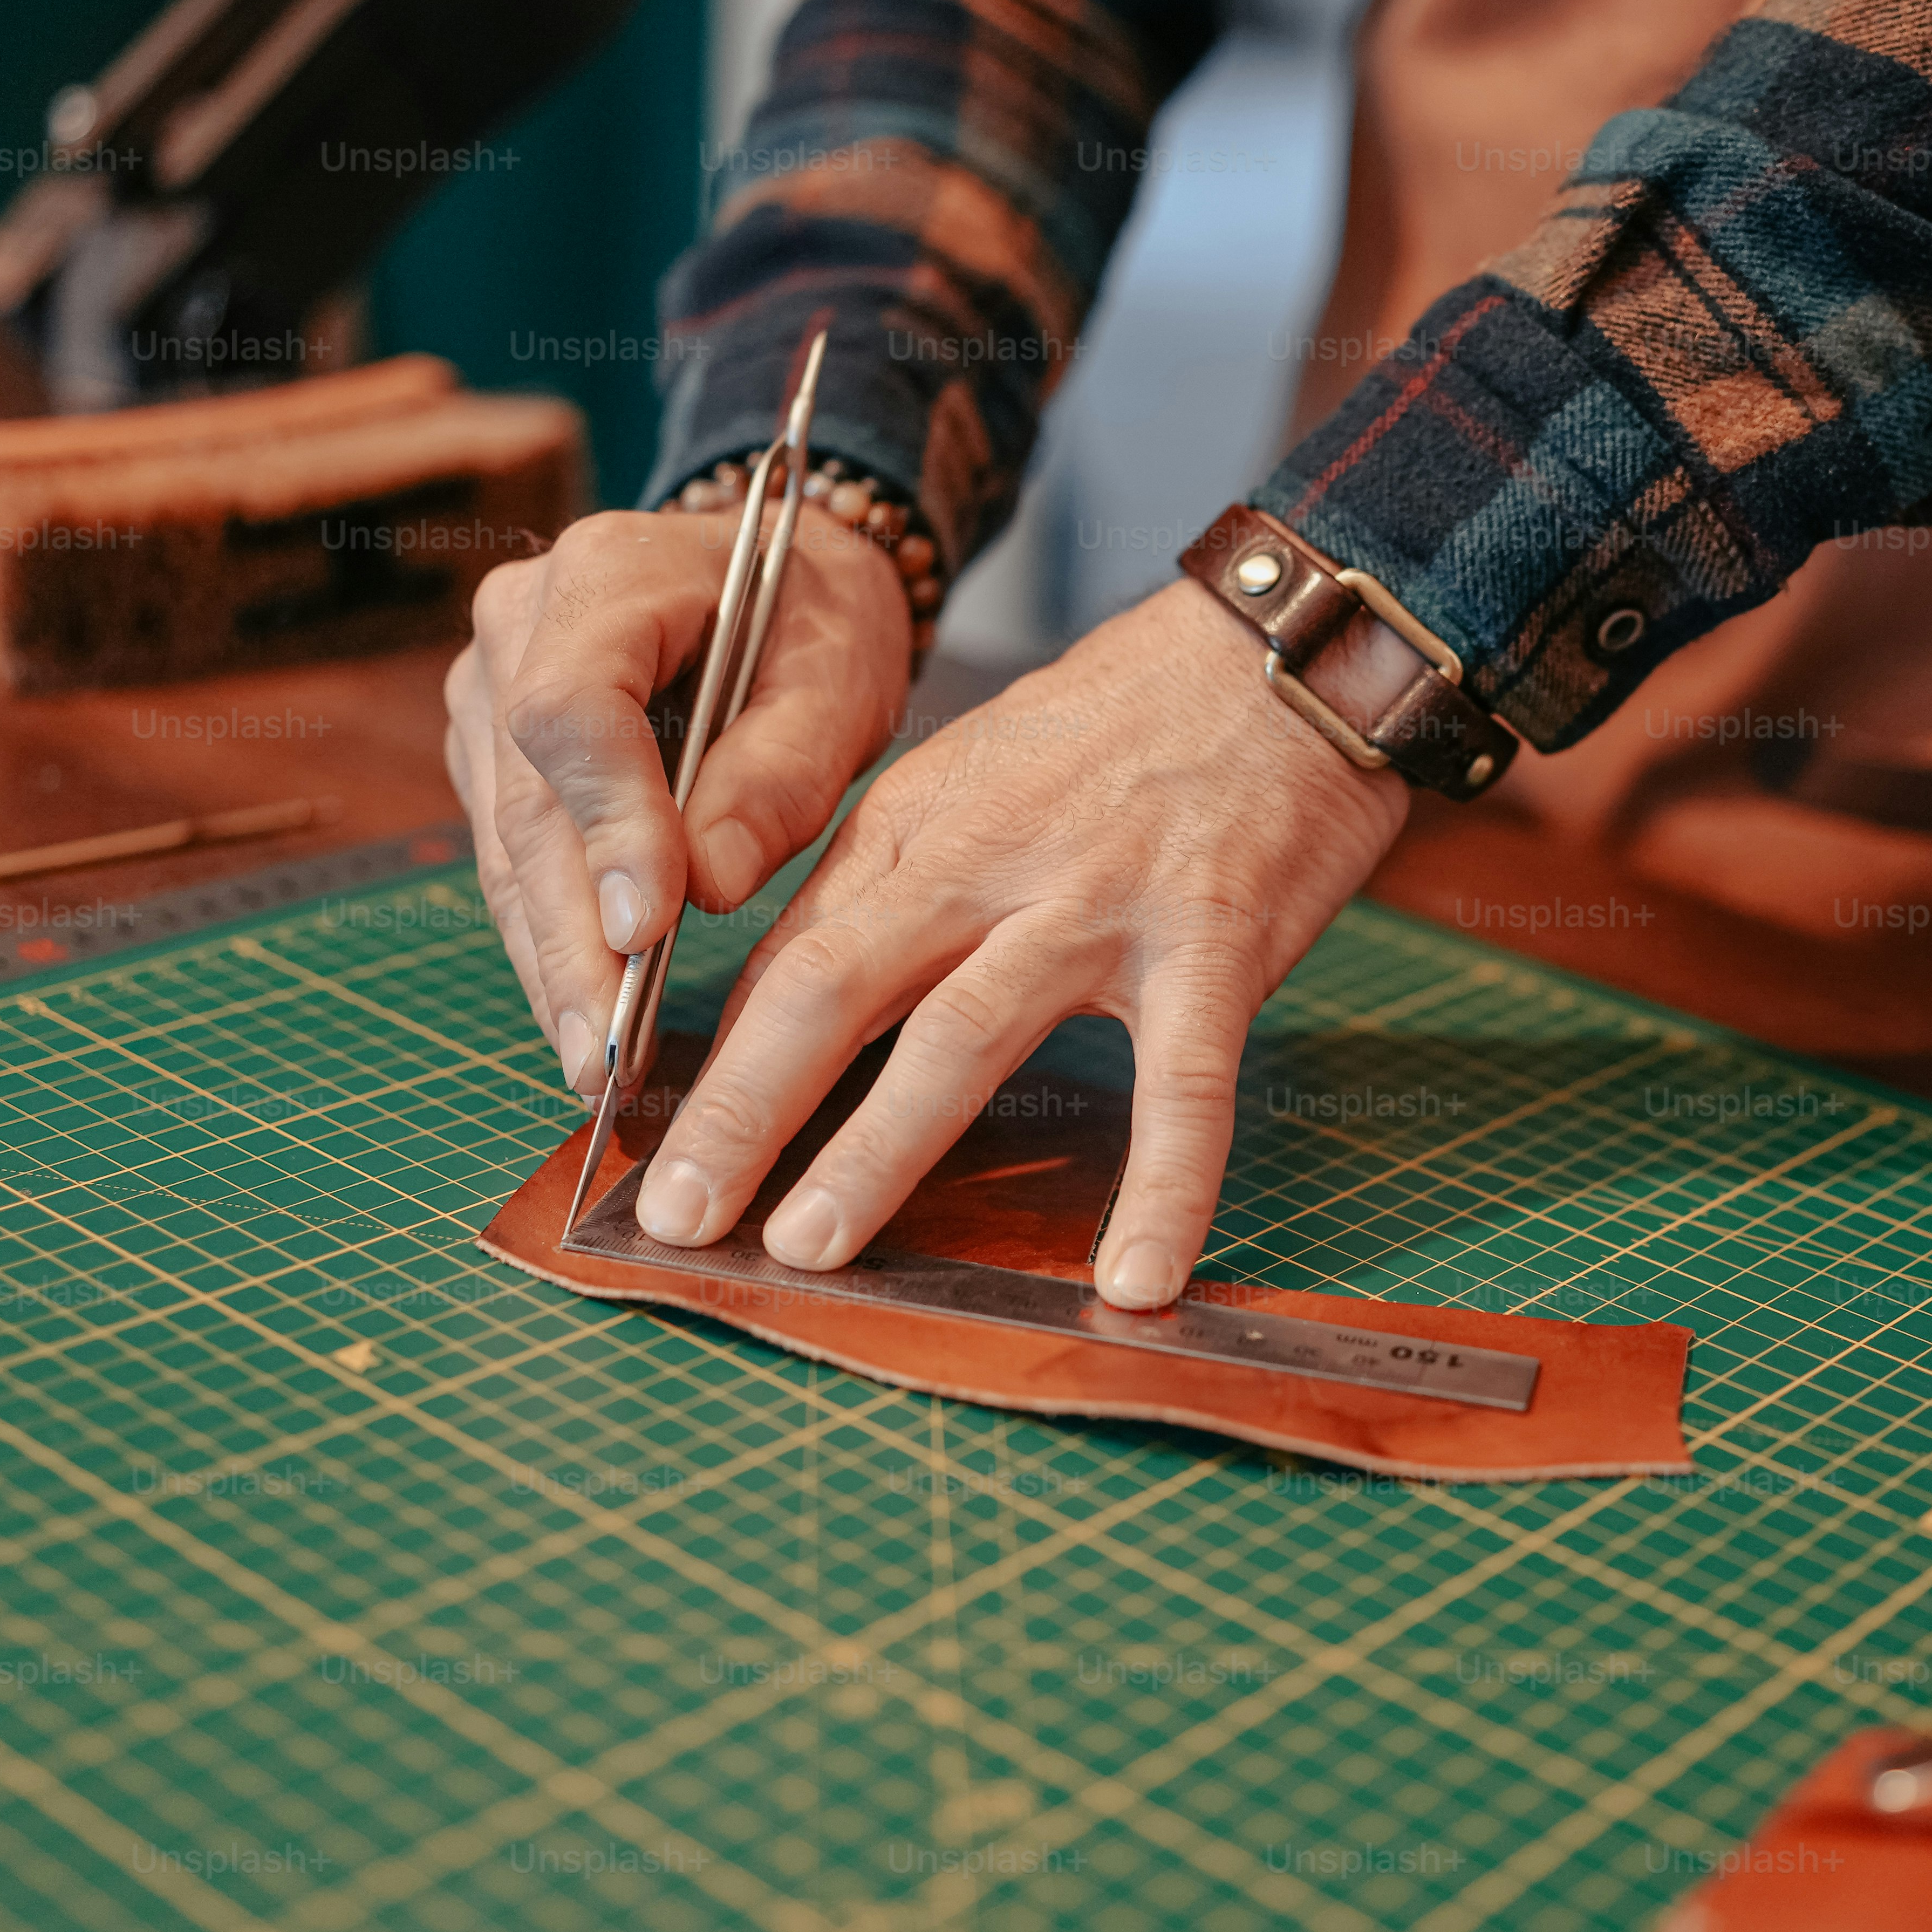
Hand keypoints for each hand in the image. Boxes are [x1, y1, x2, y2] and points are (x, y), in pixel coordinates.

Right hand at [444, 501, 912, 1092]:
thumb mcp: (836, 681)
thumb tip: (706, 889)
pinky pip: (516, 859)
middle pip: (527, 799)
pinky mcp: (496, 754)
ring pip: (508, 847)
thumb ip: (775, 777)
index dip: (607, 826)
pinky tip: (586, 1020)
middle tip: (607, 1053)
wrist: (781, 569)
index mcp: (603, 575)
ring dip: (551, 962)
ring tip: (594, 1065)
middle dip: (571, 937)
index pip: (573, 710)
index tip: (648, 931)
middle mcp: (516, 628)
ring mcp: (489, 692)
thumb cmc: (816, 617)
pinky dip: (553, 942)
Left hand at [635, 576, 1411, 1308]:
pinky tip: (1132, 1283)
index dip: (714, 1062)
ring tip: (812, 1250)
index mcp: (920, 829)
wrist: (1281, 648)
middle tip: (679, 1217)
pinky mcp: (1216, 945)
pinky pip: (1185, 1086)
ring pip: (967, 1036)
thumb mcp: (974, 782)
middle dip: (744, 1109)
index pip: (790, 956)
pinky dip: (1163, 1190)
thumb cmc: (1123, 731)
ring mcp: (1101, 906)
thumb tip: (783, 1011)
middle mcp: (990, 865)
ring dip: (879, 1151)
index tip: (650, 1155)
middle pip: (836, 989)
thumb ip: (886, 894)